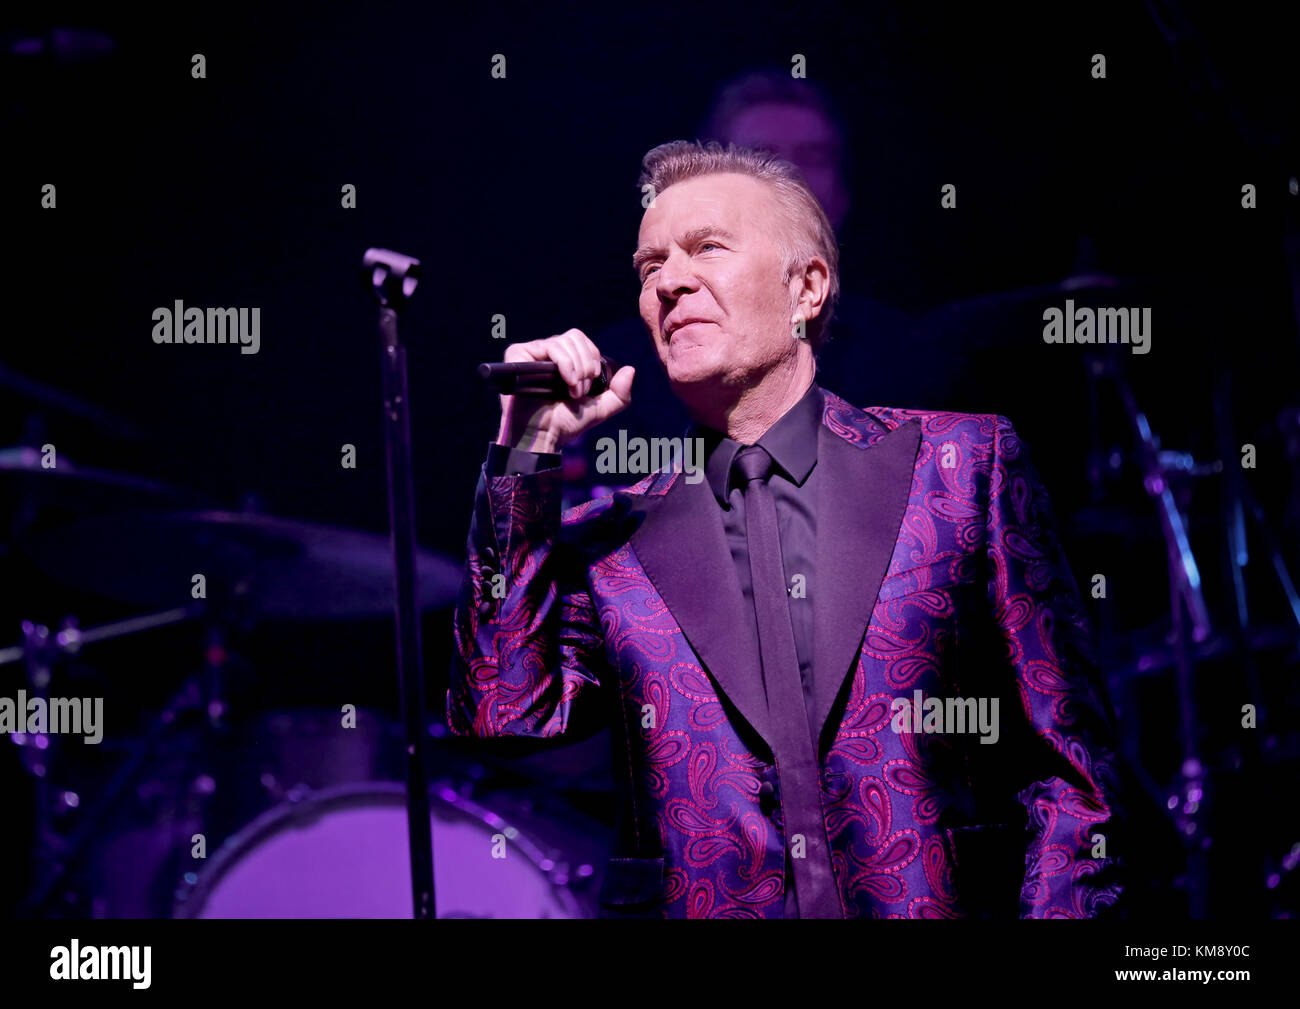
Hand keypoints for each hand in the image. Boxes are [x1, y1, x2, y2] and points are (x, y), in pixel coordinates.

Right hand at [496, 329, 634, 453]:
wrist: (543, 436)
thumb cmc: (566, 424)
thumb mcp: (599, 410)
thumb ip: (619, 394)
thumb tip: (630, 369)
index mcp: (564, 361)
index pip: (583, 342)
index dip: (592, 360)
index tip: (590, 384)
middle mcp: (548, 354)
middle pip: (575, 336)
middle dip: (586, 364)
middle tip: (581, 390)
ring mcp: (533, 354)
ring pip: (564, 341)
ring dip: (576, 368)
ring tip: (572, 390)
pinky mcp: (519, 355)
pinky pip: (548, 345)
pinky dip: (564, 362)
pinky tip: (565, 381)